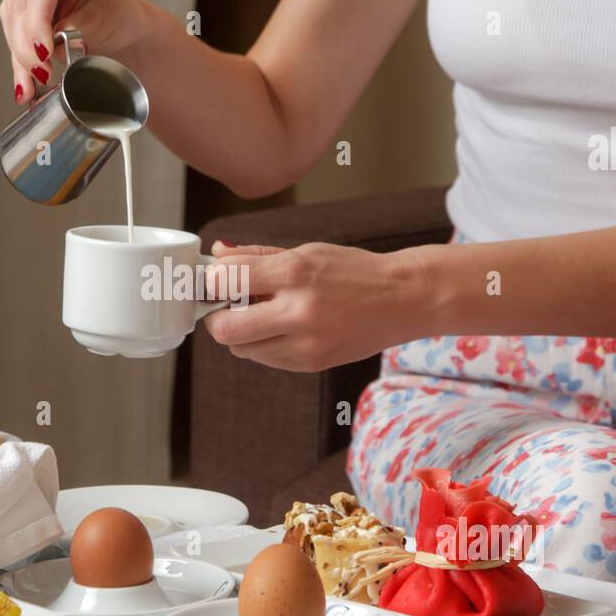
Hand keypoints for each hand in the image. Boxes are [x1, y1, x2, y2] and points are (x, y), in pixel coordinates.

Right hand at [0, 0, 145, 103]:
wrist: (113, 26)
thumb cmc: (112, 14)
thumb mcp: (98, 20)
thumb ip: (71, 28)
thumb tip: (45, 44)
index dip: (39, 20)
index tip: (44, 51)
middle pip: (22, 8)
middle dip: (29, 45)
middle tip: (42, 73)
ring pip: (12, 26)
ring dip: (22, 59)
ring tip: (33, 85)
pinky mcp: (14, 11)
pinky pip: (11, 39)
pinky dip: (19, 65)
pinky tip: (23, 87)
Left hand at [204, 240, 421, 371]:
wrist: (402, 300)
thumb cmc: (354, 271)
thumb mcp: (306, 252)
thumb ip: (257, 255)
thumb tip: (217, 253)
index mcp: (295, 272)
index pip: (226, 279)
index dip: (213, 280)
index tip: (217, 279)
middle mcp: (298, 311)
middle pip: (224, 328)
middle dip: (216, 316)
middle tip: (226, 305)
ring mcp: (305, 343)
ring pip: (241, 349)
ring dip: (239, 333)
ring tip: (260, 315)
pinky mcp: (311, 364)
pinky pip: (266, 359)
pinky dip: (262, 345)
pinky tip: (280, 328)